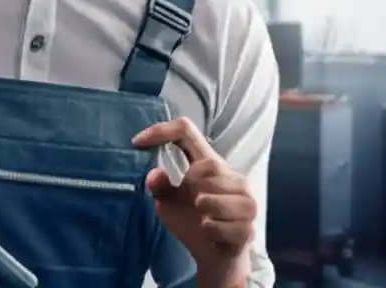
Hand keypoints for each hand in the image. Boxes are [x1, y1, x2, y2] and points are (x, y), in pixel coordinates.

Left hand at [132, 117, 255, 287]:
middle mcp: (233, 177)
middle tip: (194, 202)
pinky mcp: (249, 226)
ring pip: (212, 199)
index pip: (186, 131)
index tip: (136, 143)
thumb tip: (155, 174)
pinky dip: (209, 232)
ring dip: (202, 213)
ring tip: (204, 218)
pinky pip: (219, 226)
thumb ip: (160, 187)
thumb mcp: (168, 202)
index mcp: (209, 164)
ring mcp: (246, 201)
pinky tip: (212, 234)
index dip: (162, 130)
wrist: (214, 256)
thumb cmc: (192, 221)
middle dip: (192, 187)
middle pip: (209, 165)